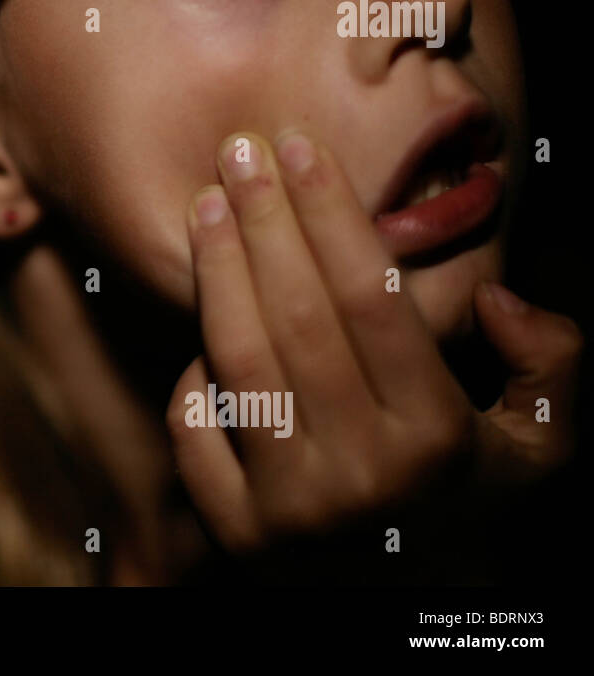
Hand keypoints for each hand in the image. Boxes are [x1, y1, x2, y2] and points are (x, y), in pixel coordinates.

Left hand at [166, 130, 581, 554]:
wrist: (399, 596)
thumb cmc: (460, 495)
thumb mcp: (538, 444)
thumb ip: (549, 367)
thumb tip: (493, 300)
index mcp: (436, 441)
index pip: (371, 300)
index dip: (331, 214)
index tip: (298, 147)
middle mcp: (362, 476)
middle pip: (297, 317)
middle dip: (266, 220)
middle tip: (238, 151)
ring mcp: (291, 509)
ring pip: (240, 360)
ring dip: (218, 271)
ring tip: (206, 205)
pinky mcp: (235, 532)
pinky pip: (194, 425)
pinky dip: (194, 369)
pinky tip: (204, 318)